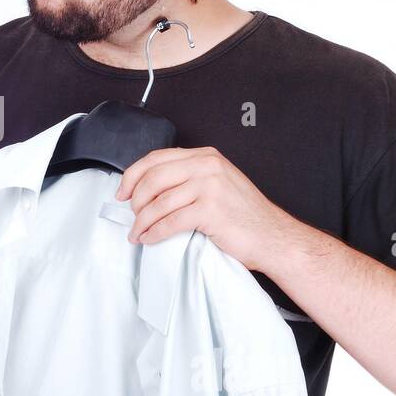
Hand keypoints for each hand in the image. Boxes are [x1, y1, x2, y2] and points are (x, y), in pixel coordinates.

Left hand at [114, 145, 294, 272]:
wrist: (273, 238)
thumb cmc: (245, 217)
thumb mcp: (217, 184)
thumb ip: (189, 178)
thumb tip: (150, 189)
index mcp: (206, 156)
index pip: (156, 158)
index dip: (132, 176)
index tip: (122, 192)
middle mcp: (207, 166)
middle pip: (152, 178)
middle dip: (135, 200)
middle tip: (131, 217)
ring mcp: (209, 186)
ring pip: (158, 202)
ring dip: (142, 221)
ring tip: (137, 233)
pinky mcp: (210, 210)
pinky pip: (170, 221)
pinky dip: (154, 233)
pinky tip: (149, 239)